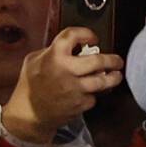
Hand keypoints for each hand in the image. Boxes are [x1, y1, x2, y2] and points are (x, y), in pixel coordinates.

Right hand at [1, 27, 124, 143]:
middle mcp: (65, 71)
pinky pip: (94, 96)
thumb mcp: (34, 60)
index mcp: (53, 56)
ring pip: (103, 81)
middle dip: (112, 60)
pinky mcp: (80, 104)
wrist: (28, 113)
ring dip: (114, 77)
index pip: (73, 35)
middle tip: (117, 61)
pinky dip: (94, 94)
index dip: (87, 33)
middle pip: (98, 60)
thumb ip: (54, 50)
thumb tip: (75, 45)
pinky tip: (90, 92)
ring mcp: (74, 89)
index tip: (93, 38)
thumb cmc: (30, 85)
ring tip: (116, 75)